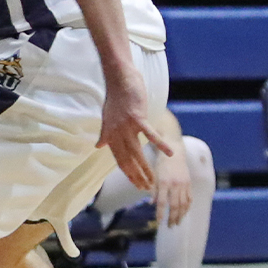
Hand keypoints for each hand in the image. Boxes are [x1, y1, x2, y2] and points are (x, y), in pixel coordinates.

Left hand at [99, 71, 168, 191]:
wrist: (118, 79)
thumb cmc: (115, 97)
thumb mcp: (107, 118)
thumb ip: (105, 134)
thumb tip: (98, 145)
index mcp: (110, 135)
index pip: (119, 160)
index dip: (128, 174)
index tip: (136, 184)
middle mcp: (116, 133)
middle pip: (127, 160)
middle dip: (136, 176)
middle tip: (145, 189)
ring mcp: (126, 126)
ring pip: (136, 152)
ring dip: (145, 168)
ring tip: (153, 180)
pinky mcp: (137, 117)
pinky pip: (150, 134)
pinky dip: (159, 145)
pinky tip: (169, 154)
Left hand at [151, 142, 191, 228]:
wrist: (174, 152)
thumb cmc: (161, 164)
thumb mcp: (154, 176)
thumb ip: (153, 190)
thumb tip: (151, 204)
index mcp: (164, 182)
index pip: (162, 202)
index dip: (160, 214)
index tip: (159, 222)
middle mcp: (175, 184)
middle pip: (175, 206)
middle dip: (172, 218)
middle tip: (170, 226)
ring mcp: (184, 184)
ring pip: (184, 204)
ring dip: (181, 215)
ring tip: (177, 223)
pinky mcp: (189, 184)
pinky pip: (189, 198)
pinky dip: (187, 207)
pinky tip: (184, 213)